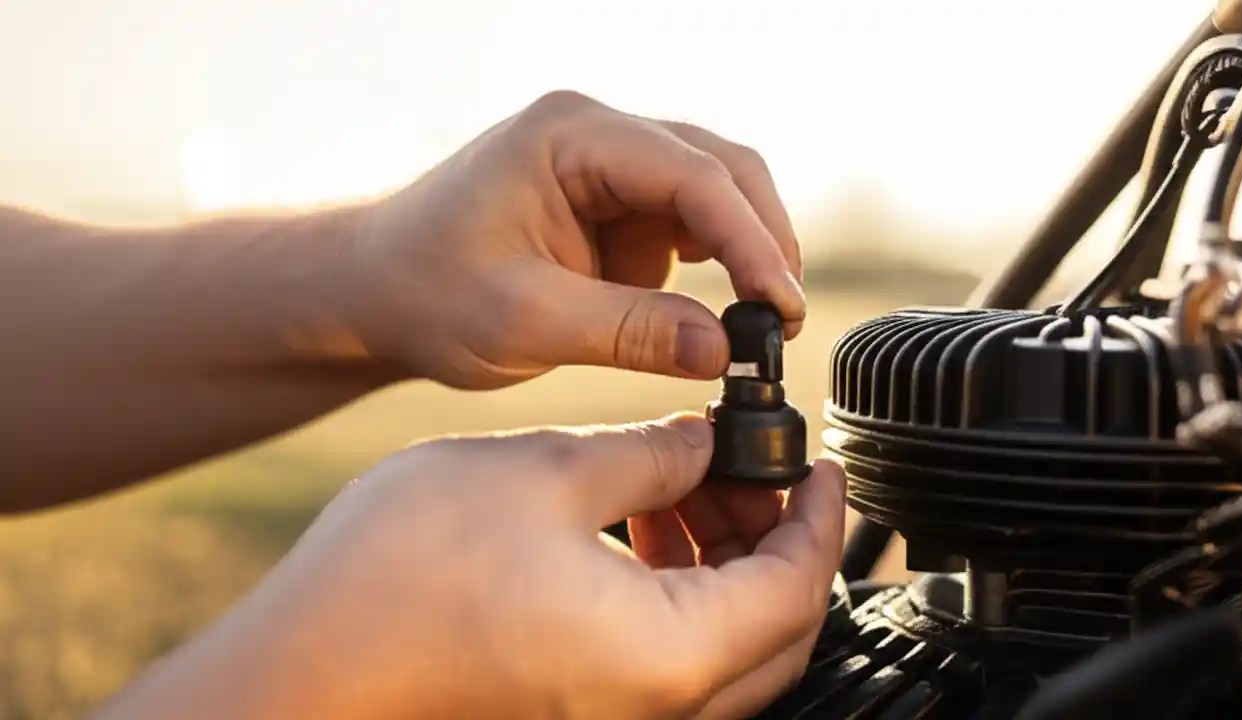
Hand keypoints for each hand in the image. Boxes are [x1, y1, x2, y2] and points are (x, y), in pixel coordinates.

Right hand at [100, 414, 843, 718]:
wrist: (302, 666)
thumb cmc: (405, 576)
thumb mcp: (545, 475)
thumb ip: (649, 456)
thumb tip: (701, 442)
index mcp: (671, 654)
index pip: (799, 586)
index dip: (820, 515)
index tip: (818, 463)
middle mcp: (659, 708)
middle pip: (776, 629)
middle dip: (775, 538)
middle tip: (744, 465)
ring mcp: (617, 719)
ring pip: (725, 649)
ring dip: (725, 565)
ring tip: (681, 487)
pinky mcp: (577, 712)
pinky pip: (669, 663)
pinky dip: (676, 596)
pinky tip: (631, 530)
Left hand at [351, 91, 804, 388]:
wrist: (371, 292)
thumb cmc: (424, 291)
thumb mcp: (524, 320)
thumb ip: (630, 332)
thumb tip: (725, 351)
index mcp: (569, 136)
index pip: (691, 174)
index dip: (750, 240)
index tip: (780, 307)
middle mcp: (597, 135)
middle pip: (719, 167)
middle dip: (763, 239)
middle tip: (784, 321)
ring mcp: (607, 168)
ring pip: (713, 193)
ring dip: (745, 252)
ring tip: (762, 326)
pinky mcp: (611, 206)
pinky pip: (685, 226)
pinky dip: (714, 267)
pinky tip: (722, 312)